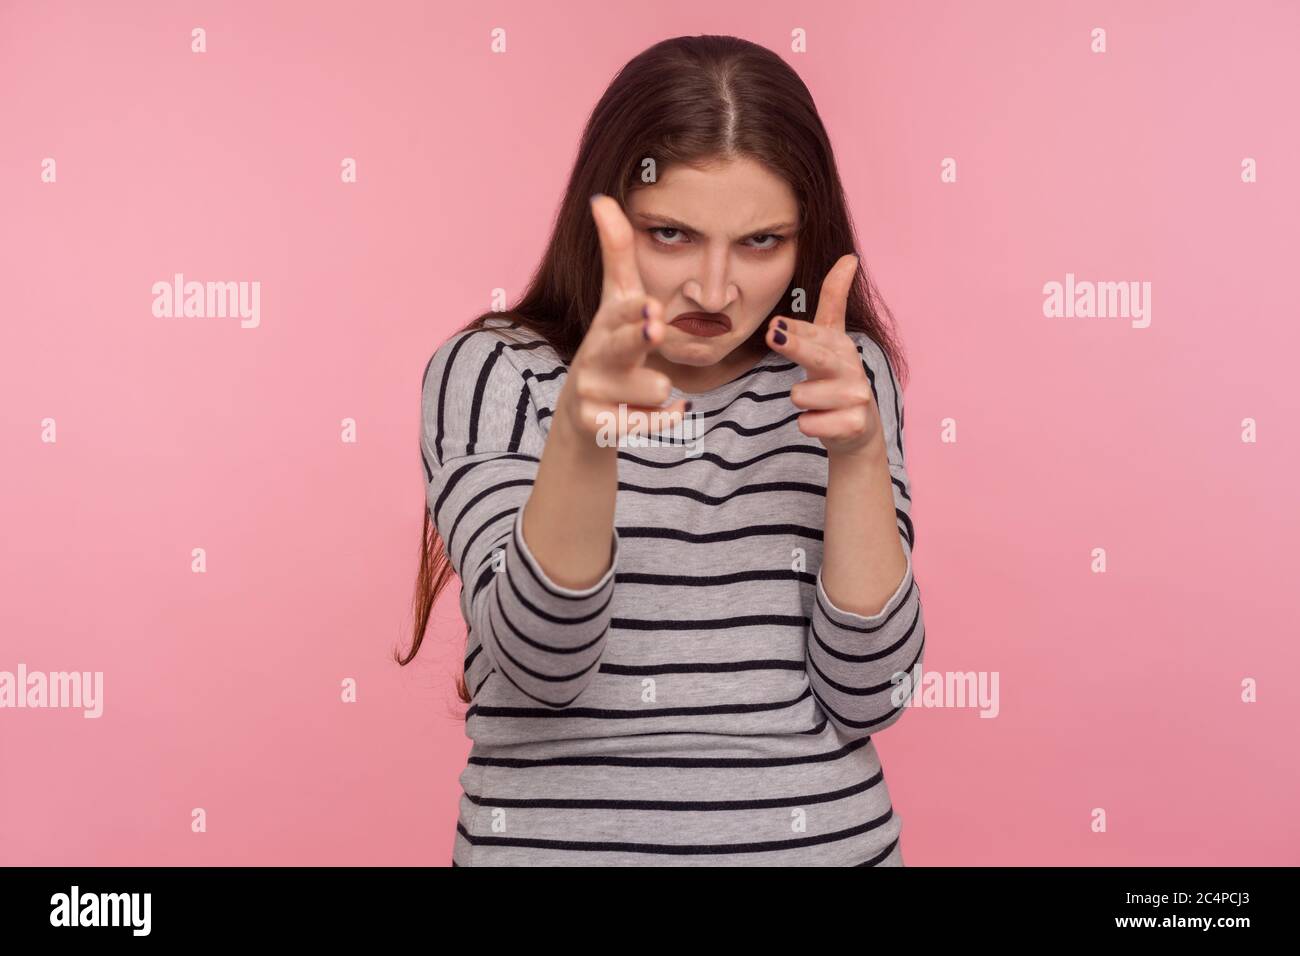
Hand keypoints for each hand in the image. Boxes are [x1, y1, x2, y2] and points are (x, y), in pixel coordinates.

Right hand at [556, 195, 689, 447]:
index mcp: (608, 322)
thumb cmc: (611, 346)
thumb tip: (601, 198)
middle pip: (620, 346)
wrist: (582, 412)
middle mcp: (595, 353)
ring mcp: (593, 390)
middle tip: (655, 329)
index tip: (652, 306)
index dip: (636, 309)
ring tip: (660, 388)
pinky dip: (663, 421)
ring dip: (660, 390)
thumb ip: (616, 252)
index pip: (621, 311)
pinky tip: (674, 411)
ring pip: (646, 389)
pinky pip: (643, 426)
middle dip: (637, 338)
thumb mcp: (617, 302)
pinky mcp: (596, 424)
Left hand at [764, 254, 883, 457]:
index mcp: (840, 344)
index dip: (795, 330)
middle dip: (795, 346)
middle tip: (773, 334)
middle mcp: (851, 368)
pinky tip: (825, 421)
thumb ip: (835, 299)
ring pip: (801, 396)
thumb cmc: (837, 378)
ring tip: (819, 403)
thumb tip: (849, 256)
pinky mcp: (852, 425)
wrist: (859, 427)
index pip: (815, 333)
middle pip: (816, 356)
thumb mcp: (833, 339)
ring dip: (802, 402)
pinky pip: (808, 424)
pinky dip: (810, 425)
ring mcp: (855, 396)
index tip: (775, 325)